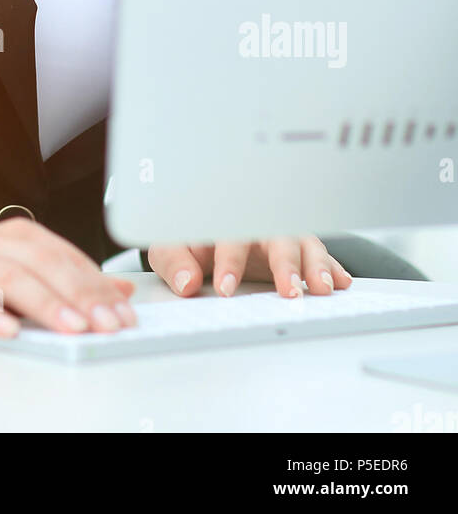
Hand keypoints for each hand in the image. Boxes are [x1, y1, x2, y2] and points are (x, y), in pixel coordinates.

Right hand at [0, 216, 138, 338]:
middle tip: (109, 324)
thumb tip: (120, 292)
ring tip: (73, 328)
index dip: (98, 286)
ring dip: (46, 305)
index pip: (66, 258)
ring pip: (11, 281)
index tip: (124, 313)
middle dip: (82, 296)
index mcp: (19, 237)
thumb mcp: (20, 267)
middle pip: (45, 267)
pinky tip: (10, 332)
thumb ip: (68, 278)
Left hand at [145, 235, 353, 298]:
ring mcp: (279, 237)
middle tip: (289, 292)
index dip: (229, 262)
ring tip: (323, 289)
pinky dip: (333, 268)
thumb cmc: (187, 240)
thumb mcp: (170, 247)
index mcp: (225, 221)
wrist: (198, 233)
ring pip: (304, 243)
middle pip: (277, 238)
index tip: (225, 288)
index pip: (230, 238)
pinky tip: (342, 282)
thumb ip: (175, 263)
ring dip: (316, 265)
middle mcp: (258, 226)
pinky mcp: (296, 251)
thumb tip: (187, 283)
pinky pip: (319, 256)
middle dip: (285, 264)